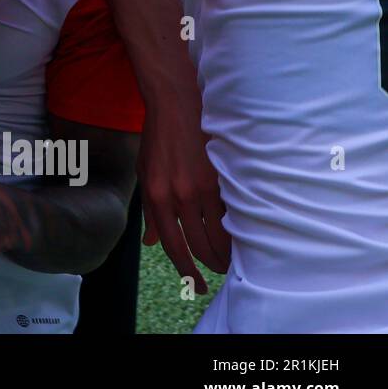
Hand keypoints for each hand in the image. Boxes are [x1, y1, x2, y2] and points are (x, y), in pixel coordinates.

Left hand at [138, 97, 230, 293]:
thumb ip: (149, 210)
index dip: (185, 269)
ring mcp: (201, 185)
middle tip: (220, 271)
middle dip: (211, 264)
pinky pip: (233, 210)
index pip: (173, 244)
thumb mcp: (144, 173)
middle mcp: (178, 194)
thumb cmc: (158, 139)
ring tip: (232, 259)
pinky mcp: (222, 174)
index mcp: (156, 195)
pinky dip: (239, 227)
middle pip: (200, 244)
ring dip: (228, 251)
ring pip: (220, 232)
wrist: (175, 103)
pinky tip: (243, 235)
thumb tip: (150, 242)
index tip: (195, 285)